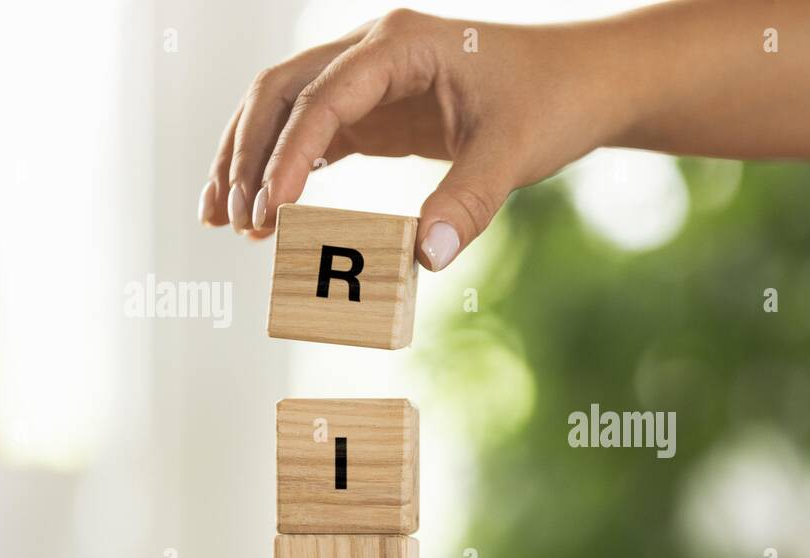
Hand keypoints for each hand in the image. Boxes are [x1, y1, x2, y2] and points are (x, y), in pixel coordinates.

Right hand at [199, 9, 624, 269]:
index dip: (288, 157)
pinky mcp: (380, 110)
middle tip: (234, 222)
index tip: (272, 214)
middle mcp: (374, 51)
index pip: (322, 98)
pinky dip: (287, 168)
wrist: (584, 84)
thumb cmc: (553, 102)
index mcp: (400, 45)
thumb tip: (421, 260)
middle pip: (281, 93)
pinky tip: (268, 210)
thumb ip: (468, 204)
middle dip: (248, 155)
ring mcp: (372, 79)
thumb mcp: (514, 153)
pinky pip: (316, 133)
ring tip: (224, 221)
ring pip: (287, 110)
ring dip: (252, 159)